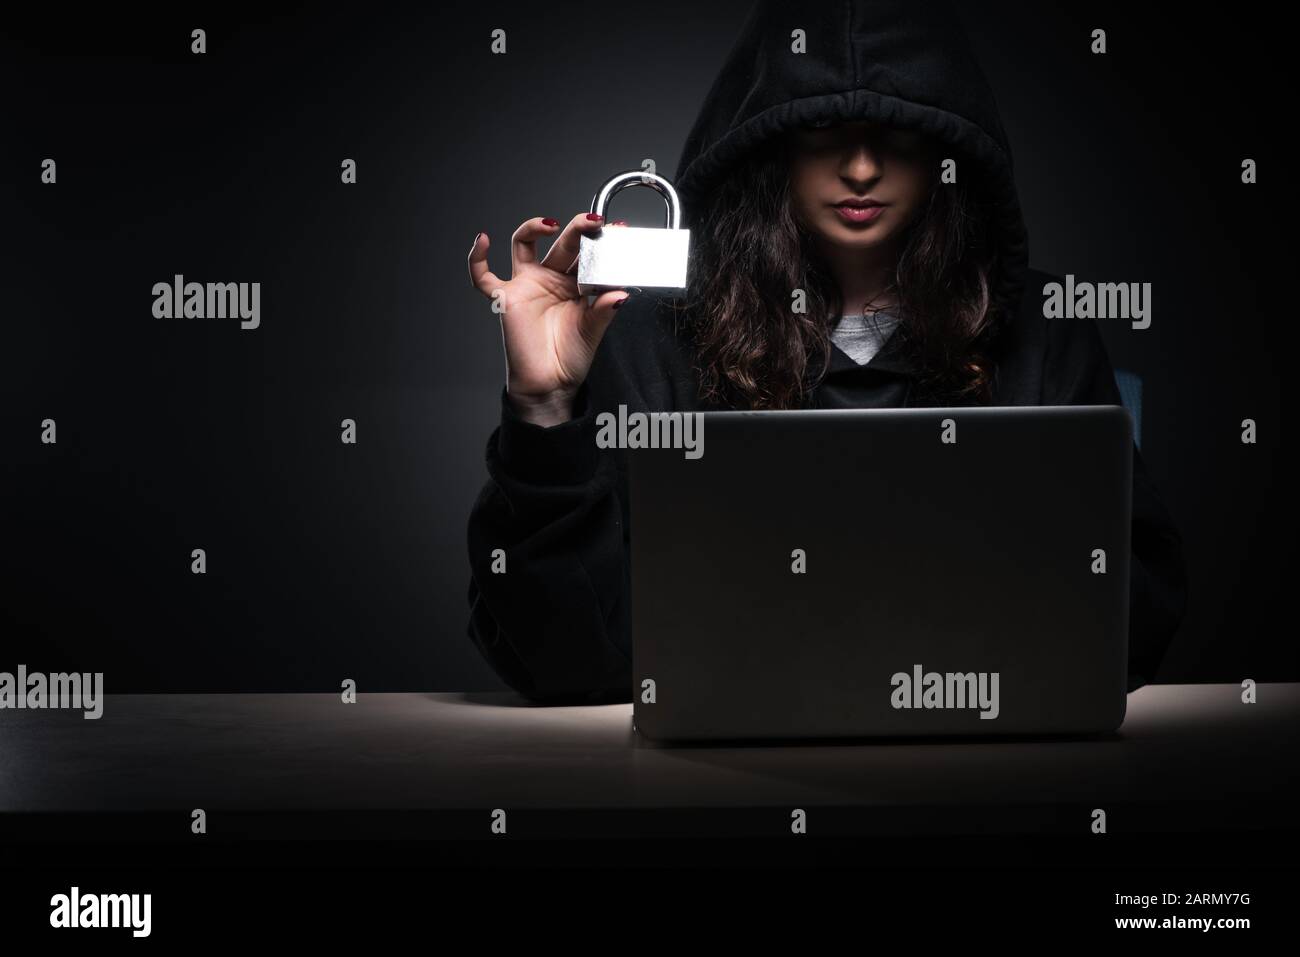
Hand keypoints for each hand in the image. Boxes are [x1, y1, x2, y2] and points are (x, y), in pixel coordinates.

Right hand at [468, 214, 630, 425]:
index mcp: (575, 284)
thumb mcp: (593, 332)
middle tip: (593, 221)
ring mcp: (527, 285)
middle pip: (562, 244)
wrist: (549, 384)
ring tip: (552, 224)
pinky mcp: (506, 298)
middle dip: (577, 229)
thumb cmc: (570, 358)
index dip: (600, 241)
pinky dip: (477, 259)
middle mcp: (551, 279)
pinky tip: (482, 240)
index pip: (587, 254)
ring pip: (525, 244)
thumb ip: (604, 311)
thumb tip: (620, 293)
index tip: (616, 229)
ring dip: (535, 228)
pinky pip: (484, 277)